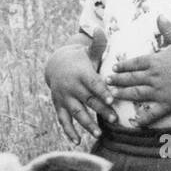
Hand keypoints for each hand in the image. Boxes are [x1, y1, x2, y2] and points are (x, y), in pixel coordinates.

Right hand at [44, 28, 115, 143]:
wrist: (56, 64)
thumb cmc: (80, 59)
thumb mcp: (88, 51)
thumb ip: (97, 44)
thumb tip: (100, 28)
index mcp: (81, 73)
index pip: (93, 84)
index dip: (102, 92)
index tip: (112, 100)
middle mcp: (71, 86)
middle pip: (88, 100)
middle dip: (101, 110)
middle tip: (115, 120)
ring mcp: (64, 98)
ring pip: (76, 113)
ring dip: (87, 124)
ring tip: (98, 134)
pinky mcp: (59, 106)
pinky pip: (63, 120)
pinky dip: (68, 131)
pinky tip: (77, 142)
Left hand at [108, 15, 170, 124]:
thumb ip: (168, 29)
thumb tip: (159, 15)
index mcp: (156, 61)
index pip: (135, 63)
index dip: (124, 65)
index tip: (114, 67)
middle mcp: (153, 76)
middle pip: (131, 78)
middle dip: (118, 80)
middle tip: (107, 81)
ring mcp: (159, 92)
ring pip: (136, 93)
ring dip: (123, 95)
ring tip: (112, 96)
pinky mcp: (167, 104)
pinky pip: (153, 113)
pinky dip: (144, 119)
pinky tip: (135, 123)